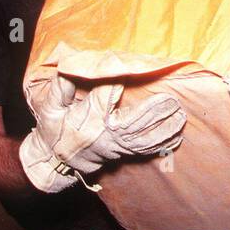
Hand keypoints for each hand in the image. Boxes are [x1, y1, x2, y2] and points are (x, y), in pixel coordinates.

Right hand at [20, 78, 185, 192]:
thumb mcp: (49, 108)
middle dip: (153, 111)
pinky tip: (178, 135)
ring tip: (180, 115)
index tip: (125, 75)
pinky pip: (145, 150)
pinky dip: (162, 143)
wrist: (55, 162)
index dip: (113, 86)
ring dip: (164, 127)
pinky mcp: (123, 153)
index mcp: (88, 120)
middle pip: (132, 121)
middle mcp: (105, 134)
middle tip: (171, 100)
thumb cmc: (53, 130)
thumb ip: (60, 88)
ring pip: (144, 138)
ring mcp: (117, 146)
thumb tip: (67, 67)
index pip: (103, 98)